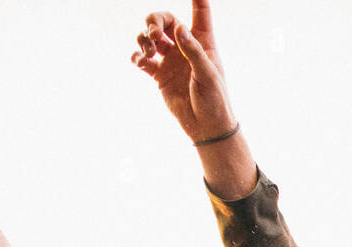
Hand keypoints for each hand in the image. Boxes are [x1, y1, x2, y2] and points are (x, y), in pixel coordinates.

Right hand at [133, 0, 235, 143]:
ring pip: (151, 38)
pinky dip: (137, 57)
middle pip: (166, 21)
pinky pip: (143, 60)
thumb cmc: (215, 100)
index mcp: (203, 43)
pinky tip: (139, 61)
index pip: (200, 14)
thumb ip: (193, 51)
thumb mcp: (208, 74)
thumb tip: (179, 28)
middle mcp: (185, 48)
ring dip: (144, 39)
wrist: (205, 127)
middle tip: (154, 34)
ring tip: (148, 52)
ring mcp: (171, 61)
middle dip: (154, 21)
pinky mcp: (159, 75)